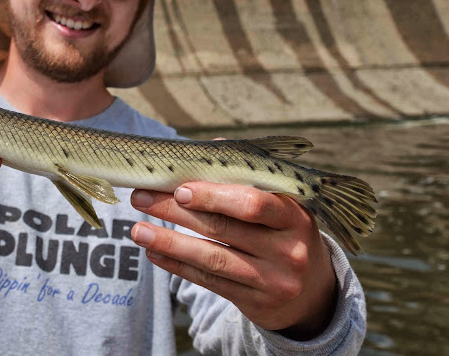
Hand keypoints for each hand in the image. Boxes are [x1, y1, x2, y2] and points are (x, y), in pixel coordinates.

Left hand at [130, 182, 337, 339]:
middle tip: (142, 197)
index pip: (252, 204)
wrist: (311, 293)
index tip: (179, 188)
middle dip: (176, 212)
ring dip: (168, 242)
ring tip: (137, 230)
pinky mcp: (255, 303)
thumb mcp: (281, 206)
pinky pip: (209, 281)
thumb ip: (248, 176)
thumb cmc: (283, 234)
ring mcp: (272, 280)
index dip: (213, 195)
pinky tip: (154, 252)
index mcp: (294, 216)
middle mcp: (287, 250)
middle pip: (223, 228)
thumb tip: (213, 145)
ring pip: (211, 258)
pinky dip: (177, 265)